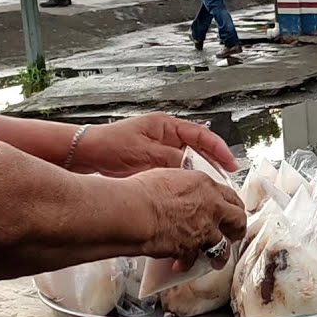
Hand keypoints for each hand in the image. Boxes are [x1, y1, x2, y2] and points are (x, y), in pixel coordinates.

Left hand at [76, 113, 237, 176]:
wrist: (86, 154)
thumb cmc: (110, 146)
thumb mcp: (146, 153)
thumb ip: (172, 161)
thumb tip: (192, 172)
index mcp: (167, 125)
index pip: (202, 134)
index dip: (219, 149)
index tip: (231, 164)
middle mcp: (166, 135)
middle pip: (199, 148)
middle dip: (213, 163)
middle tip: (225, 178)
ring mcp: (159, 148)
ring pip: (188, 161)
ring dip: (198, 173)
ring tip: (209, 187)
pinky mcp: (152, 162)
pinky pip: (176, 170)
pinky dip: (184, 179)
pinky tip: (188, 190)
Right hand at [131, 168, 246, 270]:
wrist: (133, 211)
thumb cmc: (142, 192)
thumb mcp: (169, 177)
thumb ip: (186, 186)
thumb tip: (185, 190)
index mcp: (206, 185)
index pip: (231, 196)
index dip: (233, 206)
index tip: (232, 213)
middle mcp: (211, 207)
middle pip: (238, 220)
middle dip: (237, 229)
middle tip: (234, 235)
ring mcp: (204, 229)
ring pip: (223, 246)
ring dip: (220, 255)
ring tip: (217, 260)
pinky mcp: (192, 248)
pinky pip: (194, 260)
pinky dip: (187, 264)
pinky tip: (181, 264)